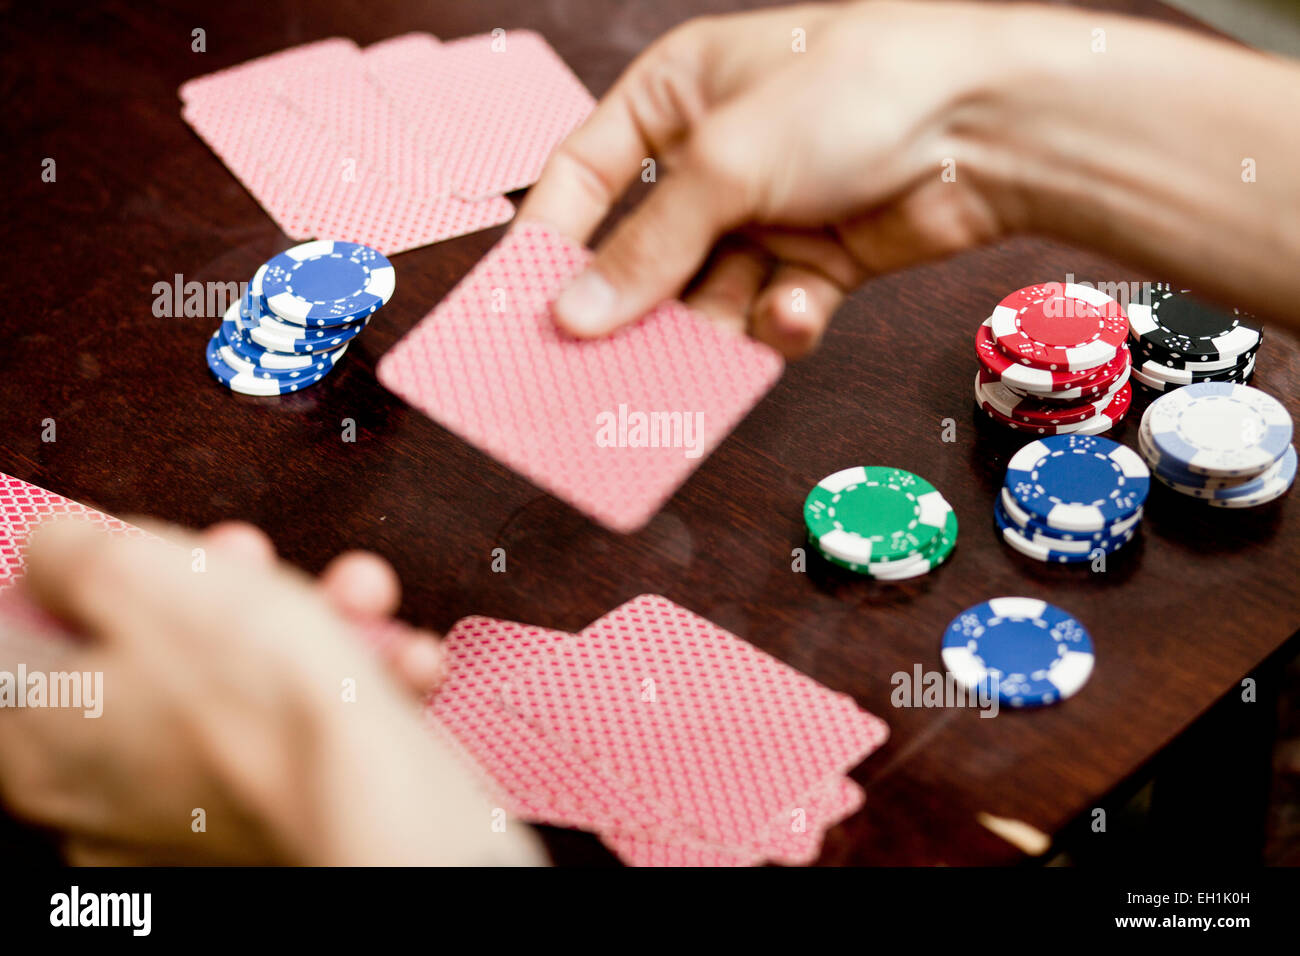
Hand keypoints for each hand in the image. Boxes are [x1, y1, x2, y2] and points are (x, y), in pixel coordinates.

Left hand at [0, 520, 545, 865]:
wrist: (378, 799)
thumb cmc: (260, 694)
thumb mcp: (136, 572)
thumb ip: (69, 553)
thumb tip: (58, 554)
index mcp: (38, 736)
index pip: (18, 634)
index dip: (82, 575)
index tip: (139, 551)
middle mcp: (98, 791)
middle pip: (139, 655)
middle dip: (217, 588)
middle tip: (252, 561)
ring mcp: (185, 819)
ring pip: (237, 689)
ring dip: (308, 627)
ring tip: (358, 602)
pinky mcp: (267, 831)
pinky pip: (298, 738)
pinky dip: (349, 689)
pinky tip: (392, 662)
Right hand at [521, 1, 1010, 356]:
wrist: (992, 125)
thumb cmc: (860, 90)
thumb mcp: (728, 162)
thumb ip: (648, 244)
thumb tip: (577, 313)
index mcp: (676, 95)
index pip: (584, 173)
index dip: (552, 238)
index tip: (525, 302)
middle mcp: (715, 156)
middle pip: (644, 250)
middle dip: (630, 307)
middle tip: (594, 366)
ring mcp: (767, 211)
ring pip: (705, 295)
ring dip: (702, 333)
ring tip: (687, 370)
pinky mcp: (815, 259)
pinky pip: (768, 311)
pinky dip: (776, 323)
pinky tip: (793, 311)